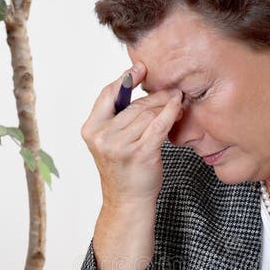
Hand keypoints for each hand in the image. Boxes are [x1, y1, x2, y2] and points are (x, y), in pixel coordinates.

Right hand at [82, 62, 183, 208]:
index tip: (141, 68)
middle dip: (155, 96)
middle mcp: (103, 137)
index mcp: (91, 129)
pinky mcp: (140, 153)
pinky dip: (171, 113)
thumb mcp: (111, 142)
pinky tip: (179, 107)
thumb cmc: (124, 171)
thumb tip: (135, 85)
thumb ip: (118, 118)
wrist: (128, 202)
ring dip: (165, 106)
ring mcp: (120, 146)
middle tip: (172, 90)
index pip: (108, 95)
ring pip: (147, 114)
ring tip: (177, 103)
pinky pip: (159, 125)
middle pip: (133, 105)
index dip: (125, 79)